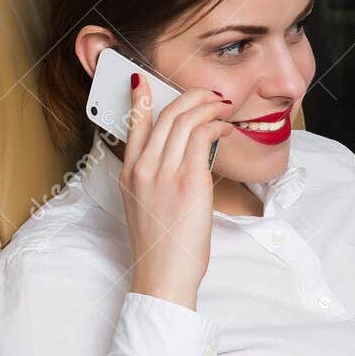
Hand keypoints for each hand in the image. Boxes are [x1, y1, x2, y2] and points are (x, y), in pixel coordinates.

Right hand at [121, 77, 232, 310]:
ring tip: (221, 107)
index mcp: (130, 174)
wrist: (164, 273)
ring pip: (186, 119)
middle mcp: (144, 168)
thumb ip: (153, 179)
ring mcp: (165, 172)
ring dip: (208, 106)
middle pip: (166, 115)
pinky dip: (216, 125)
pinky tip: (224, 129)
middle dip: (191, 96)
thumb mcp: (144, 207)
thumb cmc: (160, 248)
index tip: (143, 82)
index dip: (140, 99)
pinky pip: (203, 136)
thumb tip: (178, 158)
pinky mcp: (189, 180)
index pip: (133, 124)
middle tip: (208, 95)